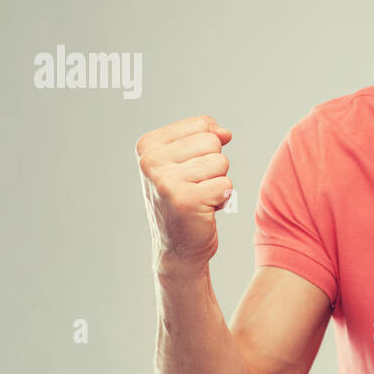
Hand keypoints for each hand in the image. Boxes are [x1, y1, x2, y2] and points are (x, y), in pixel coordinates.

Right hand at [136, 115, 233, 271]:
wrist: (177, 248)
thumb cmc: (184, 200)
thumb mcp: (185, 161)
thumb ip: (203, 136)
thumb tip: (224, 133)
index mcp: (148, 146)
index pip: (200, 125)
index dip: (207, 149)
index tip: (189, 170)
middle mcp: (151, 162)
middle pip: (212, 142)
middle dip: (214, 166)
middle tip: (196, 187)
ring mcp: (166, 182)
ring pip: (221, 163)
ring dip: (218, 183)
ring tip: (199, 198)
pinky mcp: (186, 201)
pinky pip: (226, 185)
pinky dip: (222, 199)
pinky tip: (204, 210)